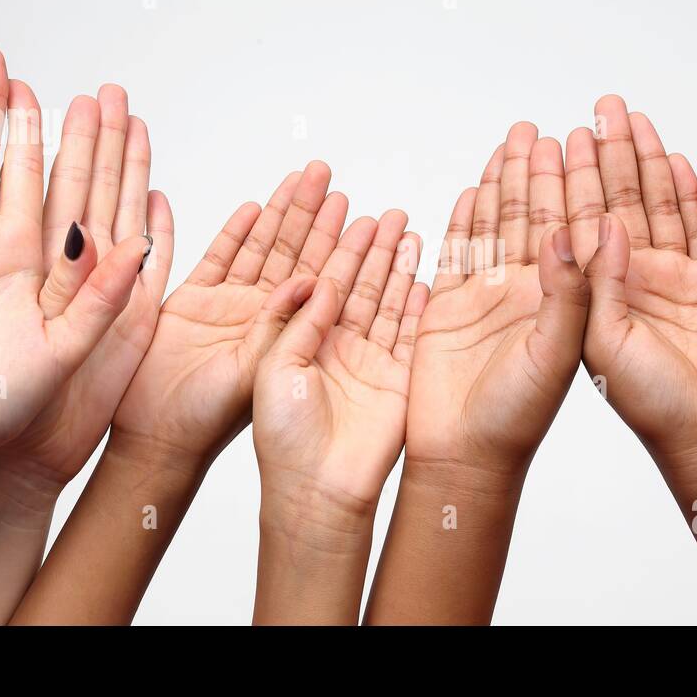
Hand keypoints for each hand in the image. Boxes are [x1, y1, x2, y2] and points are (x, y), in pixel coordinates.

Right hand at [0, 46, 148, 502]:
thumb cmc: (11, 405)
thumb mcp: (75, 351)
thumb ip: (106, 298)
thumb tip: (141, 245)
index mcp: (47, 261)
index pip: (69, 185)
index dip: (82, 142)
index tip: (99, 100)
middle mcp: (0, 241)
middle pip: (11, 158)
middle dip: (14, 106)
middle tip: (14, 57)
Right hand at [110, 162, 349, 467]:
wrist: (161, 440)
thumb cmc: (215, 420)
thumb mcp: (268, 371)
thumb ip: (292, 325)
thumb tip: (319, 280)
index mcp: (289, 334)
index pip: (324, 279)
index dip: (345, 246)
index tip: (369, 215)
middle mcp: (264, 316)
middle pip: (296, 253)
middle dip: (315, 214)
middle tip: (332, 176)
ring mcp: (230, 307)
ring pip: (262, 248)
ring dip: (283, 213)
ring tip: (303, 178)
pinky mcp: (193, 302)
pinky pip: (219, 258)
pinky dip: (236, 232)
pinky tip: (257, 207)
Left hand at [254, 215, 423, 517]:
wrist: (315, 490)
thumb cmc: (282, 438)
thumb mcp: (271, 366)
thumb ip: (294, 320)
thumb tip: (318, 277)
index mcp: (295, 337)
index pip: (315, 276)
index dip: (328, 240)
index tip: (342, 205)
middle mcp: (333, 344)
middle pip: (353, 281)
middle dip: (367, 244)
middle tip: (383, 210)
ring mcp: (367, 360)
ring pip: (384, 300)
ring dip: (395, 265)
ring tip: (407, 228)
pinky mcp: (397, 379)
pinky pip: (410, 333)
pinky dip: (419, 304)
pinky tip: (426, 274)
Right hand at [405, 122, 588, 473]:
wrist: (464, 456)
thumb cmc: (517, 419)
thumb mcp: (556, 356)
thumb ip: (569, 294)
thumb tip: (579, 229)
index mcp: (563, 302)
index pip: (573, 228)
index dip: (578, 183)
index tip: (584, 139)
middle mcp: (529, 295)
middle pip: (534, 218)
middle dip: (539, 171)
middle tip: (541, 128)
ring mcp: (488, 299)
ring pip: (497, 227)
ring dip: (505, 184)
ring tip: (512, 142)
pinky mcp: (449, 308)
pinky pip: (458, 253)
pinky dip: (464, 220)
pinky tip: (475, 188)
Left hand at [569, 96, 696, 464]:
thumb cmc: (652, 410)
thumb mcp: (598, 351)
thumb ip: (590, 290)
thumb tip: (589, 228)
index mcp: (585, 296)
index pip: (570, 222)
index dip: (566, 177)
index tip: (559, 133)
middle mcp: (623, 284)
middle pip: (610, 204)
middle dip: (605, 154)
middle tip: (601, 106)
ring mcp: (667, 282)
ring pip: (652, 209)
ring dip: (643, 164)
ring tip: (636, 119)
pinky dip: (691, 196)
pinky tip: (680, 162)